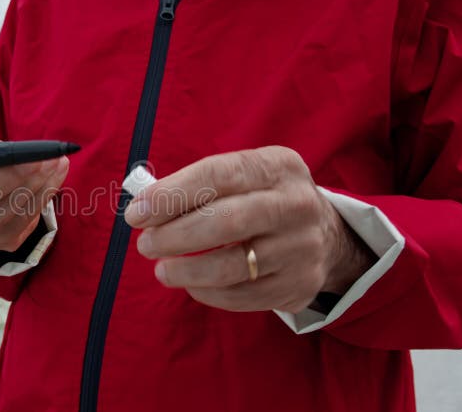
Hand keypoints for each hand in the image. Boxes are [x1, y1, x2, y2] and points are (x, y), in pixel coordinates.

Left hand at [124, 146, 372, 312]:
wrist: (325, 235)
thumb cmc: (262, 199)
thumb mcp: (244, 175)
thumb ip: (198, 186)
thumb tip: (142, 207)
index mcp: (277, 166)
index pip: (217, 175)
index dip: (171, 195)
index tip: (137, 213)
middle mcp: (296, 204)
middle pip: (226, 222)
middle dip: (175, 235)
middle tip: (146, 244)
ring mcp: (301, 248)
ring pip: (231, 266)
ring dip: (186, 271)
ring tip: (162, 269)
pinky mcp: (298, 286)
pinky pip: (241, 296)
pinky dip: (207, 292)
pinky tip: (190, 284)